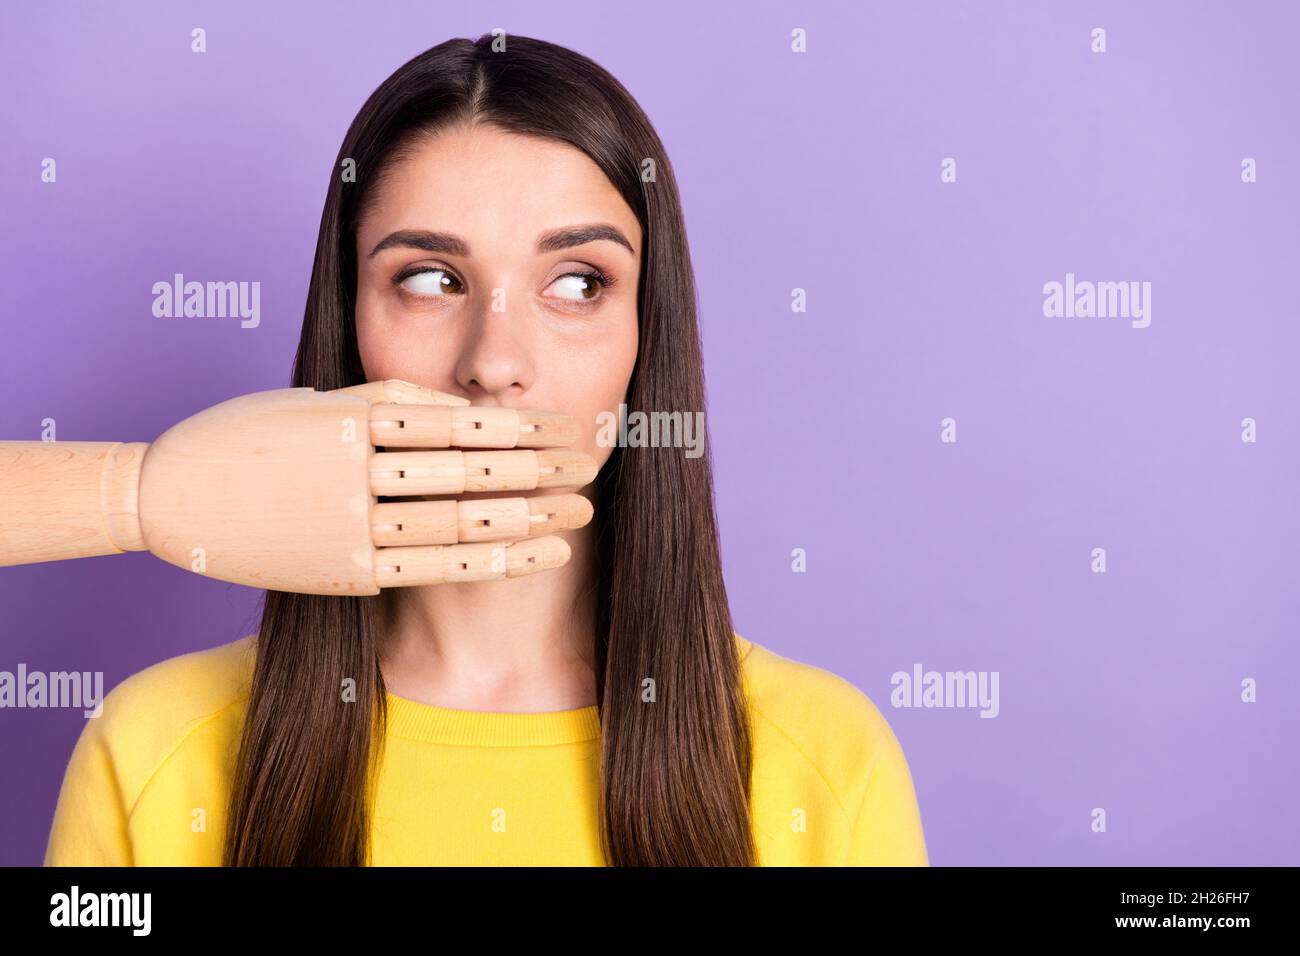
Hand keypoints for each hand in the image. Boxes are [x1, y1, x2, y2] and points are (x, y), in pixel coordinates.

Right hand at [136, 379, 597, 593]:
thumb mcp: (314, 398)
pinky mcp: (343, 570)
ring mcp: (347, 524)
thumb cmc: (246, 434)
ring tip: (581, 513)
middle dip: (536, 468)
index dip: (519, 424)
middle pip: (466, 469)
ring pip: (456, 520)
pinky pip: (429, 567)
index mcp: (348, 416)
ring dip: (526, 516)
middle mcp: (352, 470)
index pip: (456, 419)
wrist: (170, 495)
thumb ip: (387, 402)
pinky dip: (488, 560)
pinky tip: (534, 554)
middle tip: (591, 465)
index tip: (564, 423)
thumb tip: (462, 407)